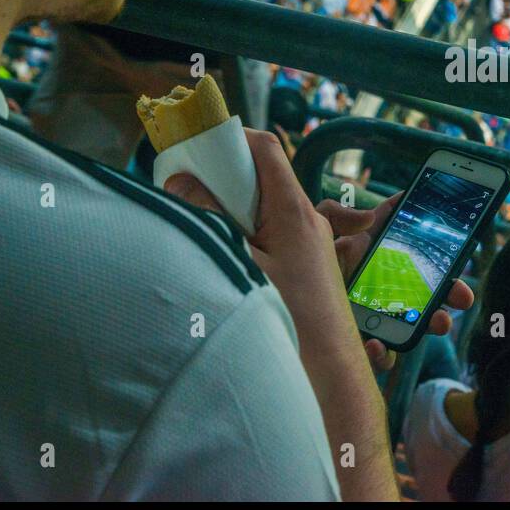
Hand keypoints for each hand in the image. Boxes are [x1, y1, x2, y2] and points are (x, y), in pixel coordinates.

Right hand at [164, 129, 473, 371]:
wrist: (328, 370)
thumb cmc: (286, 315)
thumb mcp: (238, 264)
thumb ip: (208, 220)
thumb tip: (181, 183)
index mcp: (293, 209)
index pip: (267, 149)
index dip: (232, 139)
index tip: (199, 145)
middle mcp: (307, 219)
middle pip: (263, 178)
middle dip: (224, 178)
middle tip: (188, 190)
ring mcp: (310, 243)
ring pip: (266, 209)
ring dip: (233, 211)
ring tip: (202, 225)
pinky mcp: (308, 266)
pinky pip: (273, 235)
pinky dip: (247, 235)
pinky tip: (224, 255)